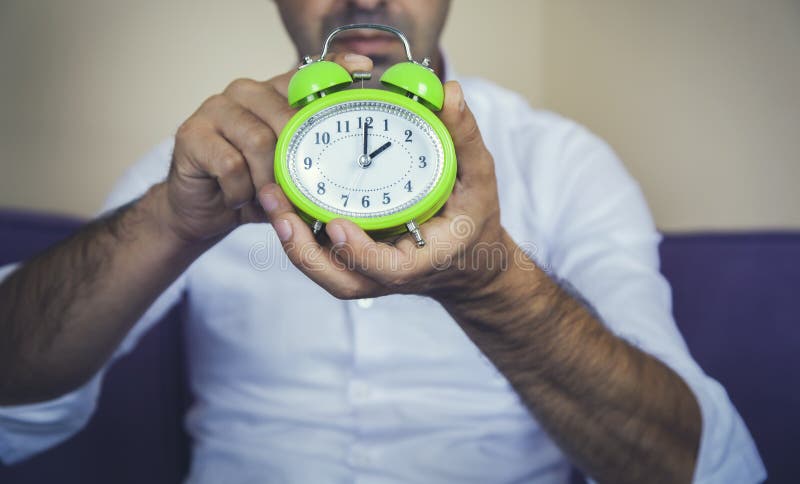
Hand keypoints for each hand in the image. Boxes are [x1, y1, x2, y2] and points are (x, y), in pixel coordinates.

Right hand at [158, 53, 373, 244]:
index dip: (335, 70)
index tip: (363, 69)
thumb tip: (354, 160)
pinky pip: (231, 164)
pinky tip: (236, 198)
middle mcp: (246, 93)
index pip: (306, 75)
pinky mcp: (192, 133)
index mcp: (273, 96)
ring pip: (260, 142)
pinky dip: (239, 191)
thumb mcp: (290, 176)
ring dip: (265, 181)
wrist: (204, 210)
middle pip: (286, 117)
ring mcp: (216, 108)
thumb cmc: (252, 189)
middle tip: (293, 189)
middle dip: (296, 161)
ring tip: (260, 197)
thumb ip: (312, 160)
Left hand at [259, 81, 508, 300]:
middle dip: (304, 250)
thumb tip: (450, 92)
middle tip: (278, 208)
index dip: (359, 252)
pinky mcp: (352, 263)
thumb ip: (465, 137)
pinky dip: (297, 235)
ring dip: (292, 242)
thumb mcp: (479, 179)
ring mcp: (368, 273)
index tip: (337, 225)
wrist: (467, 261)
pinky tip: (279, 200)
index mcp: (423, 260)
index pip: (388, 268)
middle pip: (340, 279)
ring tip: (270, 199)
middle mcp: (388, 274)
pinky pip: (319, 256)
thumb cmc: (472, 220)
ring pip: (322, 272)